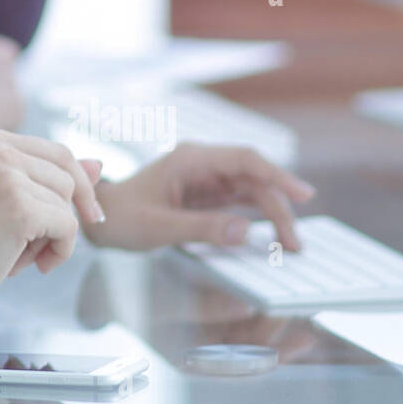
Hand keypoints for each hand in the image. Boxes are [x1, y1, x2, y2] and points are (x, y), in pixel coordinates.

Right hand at [0, 131, 105, 311]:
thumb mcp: (11, 198)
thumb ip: (51, 178)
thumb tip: (100, 163)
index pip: (59, 153)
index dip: (80, 186)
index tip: (89, 215)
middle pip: (68, 177)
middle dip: (66, 213)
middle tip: (43, 245)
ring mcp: (8, 175)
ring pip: (68, 204)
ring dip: (55, 236)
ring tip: (21, 253)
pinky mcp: (20, 206)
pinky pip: (68, 227)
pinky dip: (59, 251)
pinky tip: (32, 265)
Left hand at [81, 143, 315, 251]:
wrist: (100, 218)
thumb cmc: (122, 217)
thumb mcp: (160, 227)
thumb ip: (201, 228)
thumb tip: (245, 230)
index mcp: (190, 159)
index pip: (244, 159)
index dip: (277, 175)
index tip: (303, 194)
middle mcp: (201, 164)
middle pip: (253, 178)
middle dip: (278, 205)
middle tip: (295, 242)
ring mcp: (205, 179)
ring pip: (251, 190)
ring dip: (273, 213)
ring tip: (290, 243)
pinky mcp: (205, 196)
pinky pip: (240, 202)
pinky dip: (258, 216)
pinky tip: (273, 234)